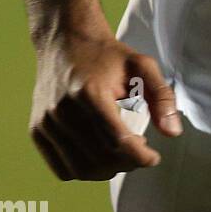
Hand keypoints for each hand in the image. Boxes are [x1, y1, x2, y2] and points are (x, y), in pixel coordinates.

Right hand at [30, 25, 181, 180]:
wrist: (66, 41)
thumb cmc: (106, 55)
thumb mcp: (142, 66)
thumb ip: (162, 97)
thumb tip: (173, 132)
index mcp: (90, 92)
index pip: (118, 140)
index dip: (140, 157)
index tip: (153, 157)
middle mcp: (63, 110)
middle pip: (100, 157)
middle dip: (127, 163)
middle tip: (139, 153)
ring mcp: (46, 122)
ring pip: (81, 168)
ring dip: (107, 170)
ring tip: (121, 155)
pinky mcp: (37, 130)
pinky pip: (62, 168)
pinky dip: (84, 171)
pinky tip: (99, 156)